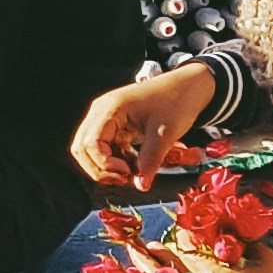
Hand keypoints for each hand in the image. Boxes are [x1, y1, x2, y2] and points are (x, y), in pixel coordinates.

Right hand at [73, 64, 214, 192]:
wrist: (190, 86)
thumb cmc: (177, 101)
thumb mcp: (164, 134)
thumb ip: (150, 161)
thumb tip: (140, 186)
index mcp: (110, 109)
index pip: (90, 143)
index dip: (104, 164)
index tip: (127, 173)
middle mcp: (102, 112)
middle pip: (83, 148)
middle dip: (101, 168)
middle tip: (125, 178)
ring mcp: (107, 118)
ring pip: (92, 150)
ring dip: (107, 166)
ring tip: (131, 173)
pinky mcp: (116, 125)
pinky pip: (106, 147)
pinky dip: (117, 160)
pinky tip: (134, 165)